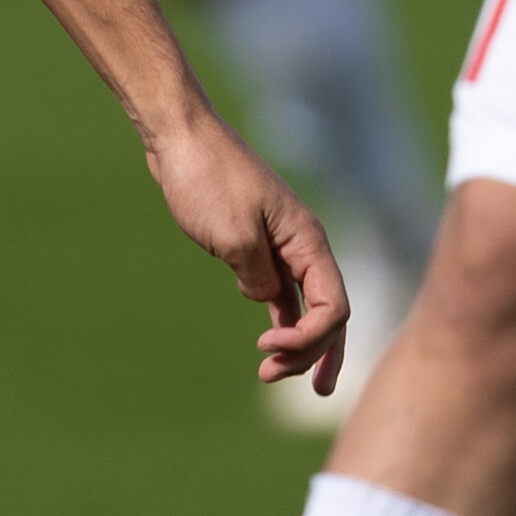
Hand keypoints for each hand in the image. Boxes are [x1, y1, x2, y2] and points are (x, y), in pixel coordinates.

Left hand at [146, 110, 351, 390]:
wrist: (181, 138)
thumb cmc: (207, 179)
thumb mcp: (234, 236)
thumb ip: (258, 277)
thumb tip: (266, 301)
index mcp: (308, 241)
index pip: (334, 307)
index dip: (309, 339)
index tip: (263, 346)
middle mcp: (303, 246)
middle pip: (327, 313)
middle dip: (312, 353)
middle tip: (271, 377)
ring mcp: (282, 248)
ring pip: (305, 306)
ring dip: (296, 343)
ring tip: (271, 373)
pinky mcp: (257, 248)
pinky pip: (282, 293)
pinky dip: (281, 320)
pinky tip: (271, 341)